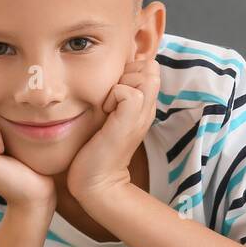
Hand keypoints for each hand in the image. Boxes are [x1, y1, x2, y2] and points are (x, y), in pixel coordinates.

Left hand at [67, 56, 160, 202]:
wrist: (96, 180)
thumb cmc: (96, 148)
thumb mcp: (109, 115)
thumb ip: (116, 94)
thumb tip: (113, 72)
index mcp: (145, 104)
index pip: (149, 66)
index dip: (131, 70)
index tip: (113, 93)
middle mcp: (148, 107)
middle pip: (149, 66)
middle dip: (126, 74)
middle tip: (109, 99)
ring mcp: (142, 114)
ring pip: (144, 74)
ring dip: (120, 84)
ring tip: (107, 106)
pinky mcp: (130, 121)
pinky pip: (128, 91)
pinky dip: (112, 96)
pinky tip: (104, 113)